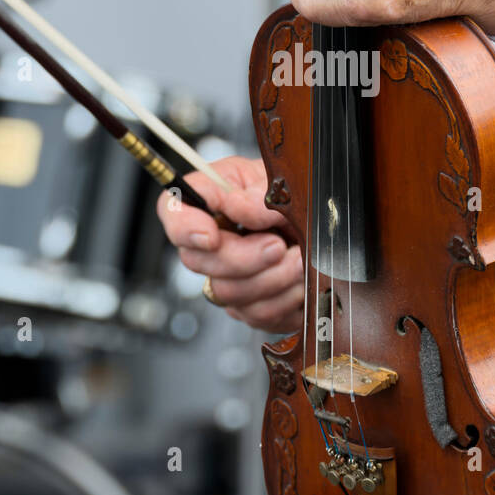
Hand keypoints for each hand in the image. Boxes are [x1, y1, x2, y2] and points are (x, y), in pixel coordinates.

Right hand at [157, 155, 303, 334]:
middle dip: (244, 257)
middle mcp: (209, 242)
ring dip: (272, 278)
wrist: (320, 223)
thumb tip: (240, 209)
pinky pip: (257, 314)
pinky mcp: (248, 306)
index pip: (173, 210)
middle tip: (279, 244)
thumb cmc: (290, 196)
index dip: (185, 227)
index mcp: (209, 199)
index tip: (211, 235)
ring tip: (300, 259)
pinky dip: (286, 299)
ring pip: (227, 293)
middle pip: (198, 261)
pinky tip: (300, 280)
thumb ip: (258, 193)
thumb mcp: (277, 180)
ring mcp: (226, 278)